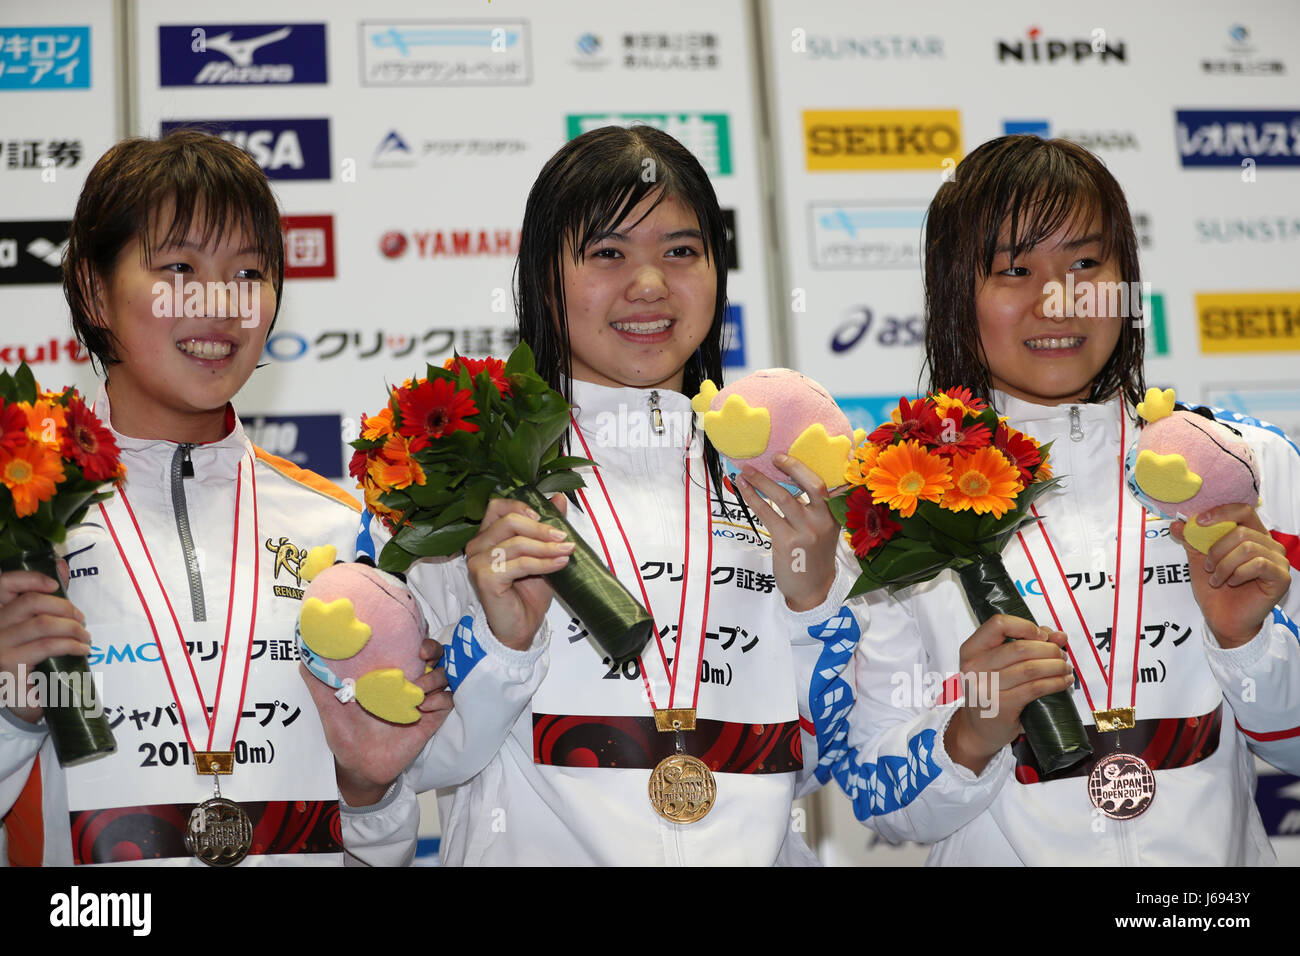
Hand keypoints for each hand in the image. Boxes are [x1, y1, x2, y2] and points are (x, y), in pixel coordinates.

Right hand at [0, 563, 88, 723]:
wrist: (23, 701)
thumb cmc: (31, 662)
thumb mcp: (37, 628)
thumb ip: (47, 598)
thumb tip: (61, 566)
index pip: (4, 584)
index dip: (30, 578)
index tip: (55, 585)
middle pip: (31, 602)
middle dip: (65, 607)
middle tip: (81, 620)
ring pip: (43, 624)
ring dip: (73, 628)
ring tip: (85, 638)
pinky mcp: (9, 665)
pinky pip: (47, 646)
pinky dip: (71, 645)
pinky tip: (82, 650)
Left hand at [301, 638, 452, 806]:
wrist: (358, 767)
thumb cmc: (345, 735)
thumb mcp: (329, 706)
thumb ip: (318, 683)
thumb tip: (303, 658)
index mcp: (388, 674)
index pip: (409, 645)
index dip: (415, 634)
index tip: (409, 632)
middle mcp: (409, 683)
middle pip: (435, 655)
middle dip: (433, 648)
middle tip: (422, 653)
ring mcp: (422, 701)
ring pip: (444, 676)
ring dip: (435, 676)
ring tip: (418, 688)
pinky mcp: (431, 719)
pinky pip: (446, 702)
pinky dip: (439, 699)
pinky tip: (422, 706)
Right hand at [464, 495, 571, 650]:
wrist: (521, 628)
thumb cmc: (528, 593)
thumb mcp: (542, 554)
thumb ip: (547, 527)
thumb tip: (559, 498)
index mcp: (487, 536)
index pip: (497, 506)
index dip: (521, 506)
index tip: (545, 516)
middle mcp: (477, 546)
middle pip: (509, 521)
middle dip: (541, 528)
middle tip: (564, 536)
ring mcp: (478, 562)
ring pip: (517, 543)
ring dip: (547, 547)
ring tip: (567, 551)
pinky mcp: (485, 578)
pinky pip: (520, 563)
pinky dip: (544, 562)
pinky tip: (560, 563)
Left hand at [734, 455, 839, 611]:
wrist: (812, 590)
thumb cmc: (813, 556)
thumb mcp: (824, 530)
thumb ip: (815, 508)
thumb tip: (790, 479)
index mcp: (836, 514)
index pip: (827, 484)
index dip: (808, 467)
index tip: (789, 454)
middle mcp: (824, 521)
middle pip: (812, 484)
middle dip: (792, 466)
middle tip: (773, 456)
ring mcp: (806, 532)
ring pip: (784, 497)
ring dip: (762, 481)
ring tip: (746, 471)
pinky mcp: (787, 542)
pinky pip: (767, 514)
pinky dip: (753, 499)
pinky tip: (743, 490)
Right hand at [943, 615, 1072, 774]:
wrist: (977, 729)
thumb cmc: (990, 692)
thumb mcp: (998, 665)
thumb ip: (1024, 644)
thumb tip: (1058, 635)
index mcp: (971, 650)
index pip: (998, 624)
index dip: (1025, 626)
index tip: (1042, 636)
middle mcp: (974, 667)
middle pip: (1020, 648)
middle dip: (1049, 649)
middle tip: (1061, 655)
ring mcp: (985, 688)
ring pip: (1030, 668)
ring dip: (1056, 666)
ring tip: (1065, 667)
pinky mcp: (1000, 706)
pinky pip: (1034, 689)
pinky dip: (1054, 683)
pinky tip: (1064, 682)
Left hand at [1171, 504, 1291, 648]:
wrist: (1223, 619)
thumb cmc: (1215, 589)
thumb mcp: (1198, 559)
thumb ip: (1190, 540)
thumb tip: (1175, 524)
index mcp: (1251, 534)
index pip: (1242, 510)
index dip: (1220, 513)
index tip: (1198, 523)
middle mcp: (1268, 544)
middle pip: (1241, 530)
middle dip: (1217, 549)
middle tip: (1207, 566)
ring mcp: (1278, 560)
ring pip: (1247, 547)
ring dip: (1224, 564)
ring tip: (1217, 578)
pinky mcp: (1281, 577)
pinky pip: (1258, 564)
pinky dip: (1238, 573)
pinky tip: (1233, 583)